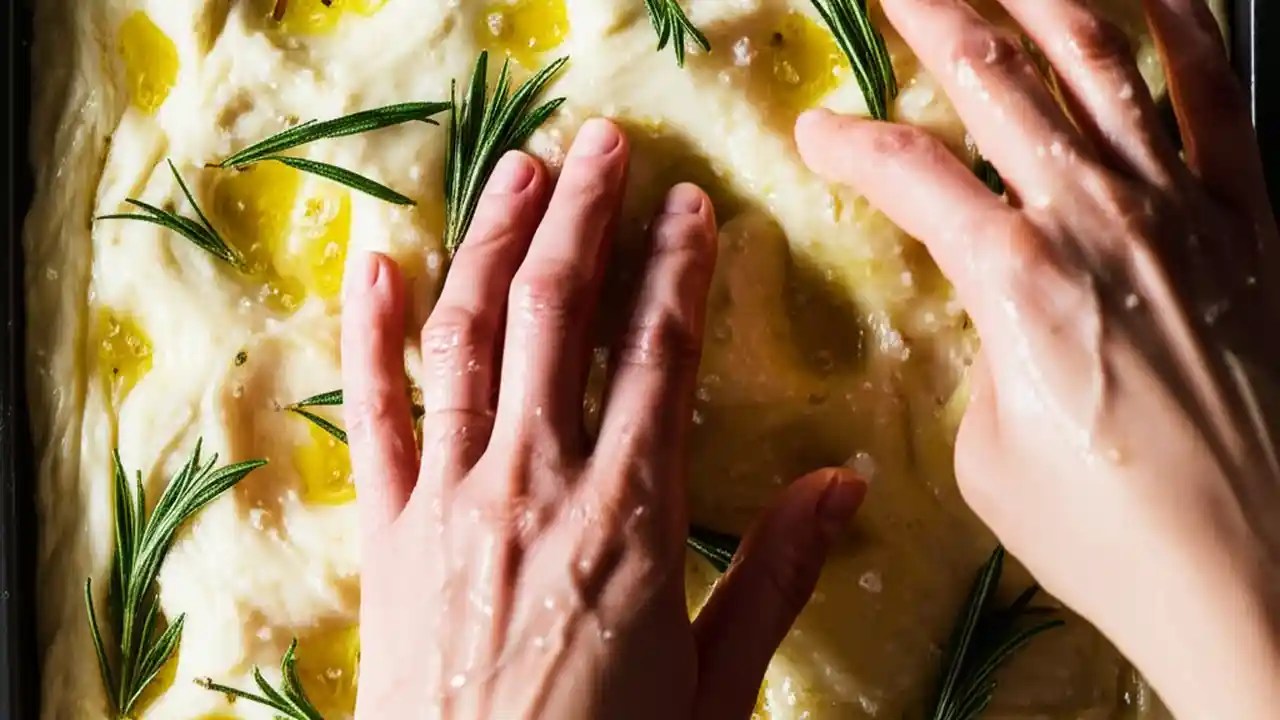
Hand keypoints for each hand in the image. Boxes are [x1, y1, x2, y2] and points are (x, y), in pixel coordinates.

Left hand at [342, 119, 867, 719]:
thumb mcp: (718, 685)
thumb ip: (778, 575)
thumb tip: (845, 483)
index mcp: (630, 518)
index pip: (659, 357)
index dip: (677, 270)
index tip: (689, 205)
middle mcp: (534, 484)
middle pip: (560, 317)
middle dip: (584, 219)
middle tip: (604, 145)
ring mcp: (448, 501)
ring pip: (469, 339)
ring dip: (496, 243)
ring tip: (520, 171)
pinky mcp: (383, 533)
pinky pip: (371, 415)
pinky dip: (370, 335)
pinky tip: (380, 265)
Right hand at [795, 0, 1279, 716]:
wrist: (1251, 576)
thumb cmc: (1107, 535)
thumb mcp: (986, 453)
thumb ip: (978, 353)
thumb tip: (988, 314)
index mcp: (1018, 281)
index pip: (908, 174)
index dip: (849, 143)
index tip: (816, 132)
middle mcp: (1101, 221)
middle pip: (998, 79)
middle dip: (930, 15)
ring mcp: (1184, 210)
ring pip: (1104, 60)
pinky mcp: (1248, 222)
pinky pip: (1218, 96)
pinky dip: (1182, 30)